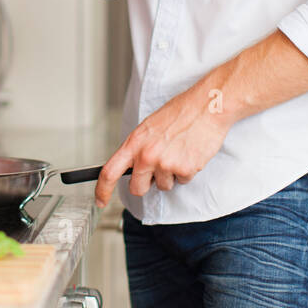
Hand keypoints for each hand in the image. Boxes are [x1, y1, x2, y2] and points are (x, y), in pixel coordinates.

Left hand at [94, 76, 233, 207]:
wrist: (206, 107)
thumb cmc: (180, 112)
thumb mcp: (149, 127)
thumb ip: (138, 148)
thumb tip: (132, 166)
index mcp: (134, 142)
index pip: (109, 172)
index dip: (102, 190)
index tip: (100, 201)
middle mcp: (147, 155)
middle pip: (137, 188)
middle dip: (146, 184)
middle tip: (157, 170)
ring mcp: (165, 164)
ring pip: (163, 186)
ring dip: (171, 175)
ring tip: (178, 152)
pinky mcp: (184, 169)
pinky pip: (182, 181)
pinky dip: (187, 171)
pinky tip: (190, 153)